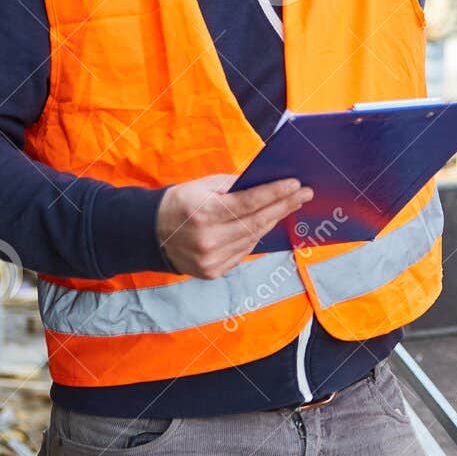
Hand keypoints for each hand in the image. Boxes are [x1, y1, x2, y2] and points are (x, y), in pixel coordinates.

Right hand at [157, 175, 311, 278]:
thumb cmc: (182, 203)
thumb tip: (268, 183)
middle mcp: (208, 240)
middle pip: (256, 222)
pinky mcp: (213, 272)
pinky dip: (256, 236)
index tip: (296, 185)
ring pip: (253, 238)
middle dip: (283, 206)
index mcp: (203, 214)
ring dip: (273, 220)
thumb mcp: (202, 185)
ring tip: (289, 205)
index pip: (248, 204)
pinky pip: (244, 251)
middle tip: (304, 194)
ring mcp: (211, 260)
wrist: (151, 234)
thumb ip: (234, 185)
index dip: (274, 194)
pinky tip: (266, 223)